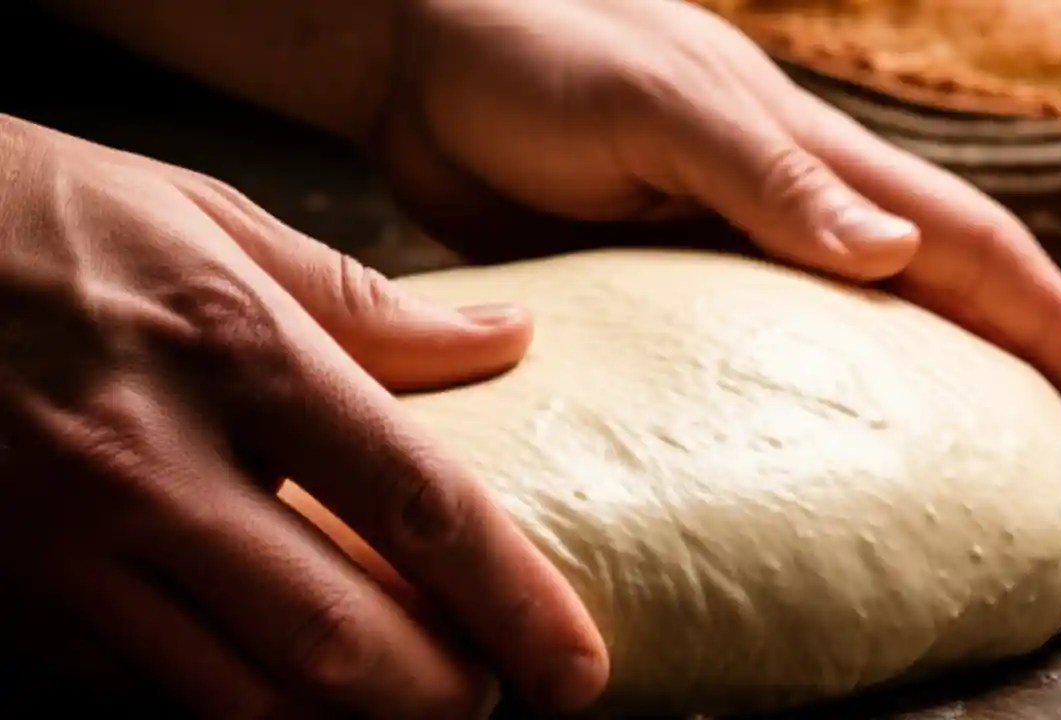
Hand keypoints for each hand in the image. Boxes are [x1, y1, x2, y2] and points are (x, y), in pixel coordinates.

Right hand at [0, 116, 606, 717]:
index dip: (513, 599)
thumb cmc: (51, 220)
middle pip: (334, 639)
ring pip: (236, 702)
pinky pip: (143, 699)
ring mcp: (64, 549)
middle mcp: (147, 464)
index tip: (575, 667)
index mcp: (228, 351)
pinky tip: (281, 695)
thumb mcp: (216, 222)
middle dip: (434, 697)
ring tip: (403, 707)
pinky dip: (234, 714)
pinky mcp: (12, 603)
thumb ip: (370, 302)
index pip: (411, 500)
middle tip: (486, 696)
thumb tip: (508, 339)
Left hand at [370, 0, 1060, 428]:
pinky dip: (800, 404)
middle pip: (931, 293)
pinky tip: (811, 454)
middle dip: (1015, 362)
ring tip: (967, 470)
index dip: (1051, 317)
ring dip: (921, 391)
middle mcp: (785, 212)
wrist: (422, 62)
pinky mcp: (658, 289)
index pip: (962, 242)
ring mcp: (725, 253)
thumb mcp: (661, 106)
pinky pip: (748, 359)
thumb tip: (892, 255)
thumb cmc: (539, 55)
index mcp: (807, 158)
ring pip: (852, 333)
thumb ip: (768, 178)